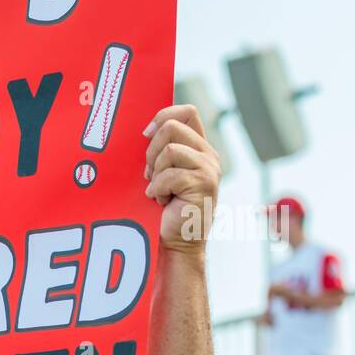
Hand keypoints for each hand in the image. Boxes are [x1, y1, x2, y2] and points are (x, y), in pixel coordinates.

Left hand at [143, 105, 221, 254]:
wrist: (177, 242)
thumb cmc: (165, 209)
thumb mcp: (163, 173)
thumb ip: (161, 152)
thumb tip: (145, 130)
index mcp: (199, 148)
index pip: (187, 112)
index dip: (163, 116)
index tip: (145, 134)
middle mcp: (208, 155)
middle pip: (172, 127)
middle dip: (151, 150)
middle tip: (150, 174)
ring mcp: (209, 168)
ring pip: (169, 150)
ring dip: (155, 173)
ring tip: (159, 191)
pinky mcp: (203, 183)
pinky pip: (169, 174)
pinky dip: (157, 189)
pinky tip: (161, 201)